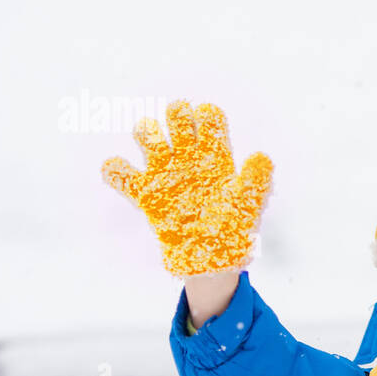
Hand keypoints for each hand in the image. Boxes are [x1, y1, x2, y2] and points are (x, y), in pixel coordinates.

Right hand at [101, 100, 273, 276]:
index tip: (205, 120)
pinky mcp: (146, 196)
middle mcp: (188, 160)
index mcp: (215, 157)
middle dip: (176, 115)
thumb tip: (262, 156)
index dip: (206, 115)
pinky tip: (122, 172)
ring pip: (148, 138)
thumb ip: (255, 180)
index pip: (209, 121)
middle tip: (179, 122)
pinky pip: (121, 176)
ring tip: (156, 149)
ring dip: (147, 133)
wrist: (211, 260)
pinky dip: (115, 170)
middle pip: (177, 120)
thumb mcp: (248, 204)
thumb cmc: (234, 228)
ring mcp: (165, 175)